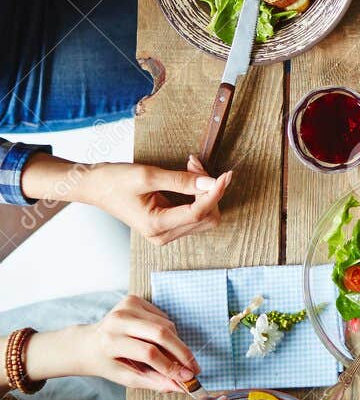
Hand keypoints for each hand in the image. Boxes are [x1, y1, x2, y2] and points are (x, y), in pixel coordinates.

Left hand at [26, 295, 198, 390]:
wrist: (88, 344)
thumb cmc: (107, 363)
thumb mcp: (126, 377)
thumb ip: (153, 382)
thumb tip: (180, 386)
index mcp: (111, 342)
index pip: (148, 353)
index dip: (170, 366)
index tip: (187, 378)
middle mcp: (117, 320)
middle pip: (161, 333)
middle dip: (182, 352)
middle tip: (194, 368)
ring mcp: (126, 306)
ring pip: (166, 324)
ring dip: (177, 344)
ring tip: (177, 359)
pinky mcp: (133, 299)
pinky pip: (163, 317)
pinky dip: (170, 332)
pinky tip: (162, 343)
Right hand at [73, 157, 231, 245]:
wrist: (94, 186)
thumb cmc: (114, 180)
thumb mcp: (147, 175)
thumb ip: (181, 180)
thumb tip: (211, 182)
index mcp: (156, 226)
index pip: (198, 212)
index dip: (215, 192)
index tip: (226, 174)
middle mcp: (163, 235)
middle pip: (206, 217)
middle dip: (208, 189)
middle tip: (195, 164)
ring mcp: (166, 232)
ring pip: (203, 215)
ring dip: (204, 190)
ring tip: (190, 166)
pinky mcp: (167, 225)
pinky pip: (194, 212)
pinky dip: (197, 193)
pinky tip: (188, 175)